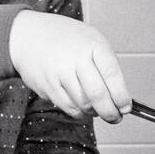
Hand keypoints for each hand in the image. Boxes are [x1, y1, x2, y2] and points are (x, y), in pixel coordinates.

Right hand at [7, 11, 130, 122]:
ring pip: (84, 104)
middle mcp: (75, 58)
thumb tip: (120, 97)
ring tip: (98, 109)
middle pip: (97, 94)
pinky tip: (83, 107)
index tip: (126, 107)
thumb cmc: (66, 39)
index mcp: (93, 45)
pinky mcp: (48, 86)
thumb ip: (106, 66)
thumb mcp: (92, 41)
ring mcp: (59, 73)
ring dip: (95, 112)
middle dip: (110, 112)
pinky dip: (80, 112)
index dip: (121, 96)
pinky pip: (69, 107)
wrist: (29, 36)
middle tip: (116, 117)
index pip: (112, 75)